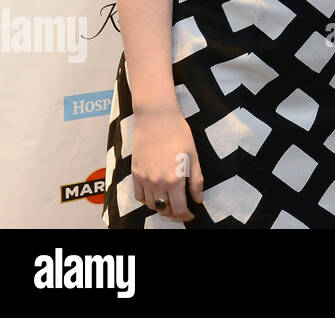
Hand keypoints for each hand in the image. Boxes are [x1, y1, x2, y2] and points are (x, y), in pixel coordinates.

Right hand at [131, 106, 204, 221]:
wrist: (156, 119)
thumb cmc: (179, 134)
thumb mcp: (193, 157)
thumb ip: (196, 181)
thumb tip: (198, 199)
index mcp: (174, 179)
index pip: (179, 208)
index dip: (185, 216)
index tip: (190, 215)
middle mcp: (157, 183)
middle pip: (164, 209)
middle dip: (174, 213)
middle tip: (181, 209)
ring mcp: (144, 179)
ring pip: (151, 205)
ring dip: (161, 207)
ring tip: (170, 202)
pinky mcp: (135, 174)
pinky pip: (139, 196)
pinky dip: (148, 200)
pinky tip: (156, 194)